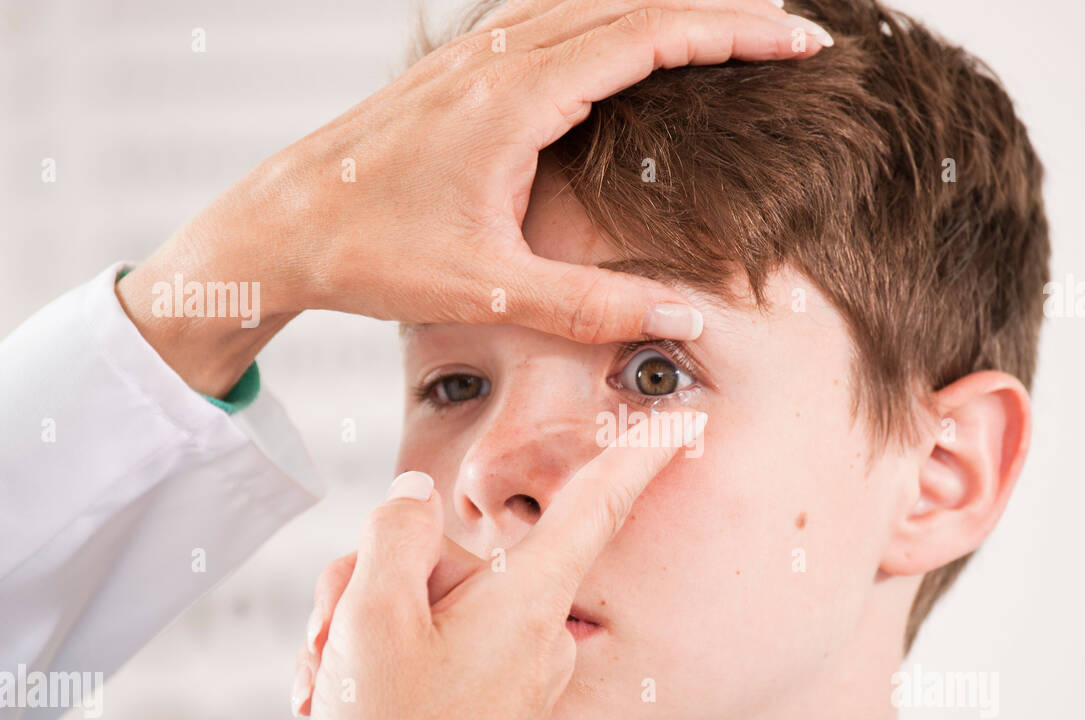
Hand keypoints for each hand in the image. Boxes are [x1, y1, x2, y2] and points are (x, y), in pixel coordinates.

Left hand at [115, 0, 831, 395]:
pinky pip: (551, 15)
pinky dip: (609, 15)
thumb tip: (686, 320)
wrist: (280, 224)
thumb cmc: (373, 254)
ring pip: (591, 1)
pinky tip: (625, 32)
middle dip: (720, 10)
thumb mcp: (491, 289)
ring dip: (665, 7)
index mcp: (517, 98)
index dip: (735, 32)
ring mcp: (475, 53)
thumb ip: (593, 307)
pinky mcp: (459, 68)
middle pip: (633, 2)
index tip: (801, 40)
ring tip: (727, 26)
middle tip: (789, 31)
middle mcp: (499, 56)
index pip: (652, 37)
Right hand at [298, 411, 705, 719]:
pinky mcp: (491, 697)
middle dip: (379, 579)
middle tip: (339, 637)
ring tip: (335, 681)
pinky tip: (344, 696)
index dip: (638, 454)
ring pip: (432, 598)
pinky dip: (386, 660)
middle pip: (456, 555)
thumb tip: (419, 493)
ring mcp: (514, 668)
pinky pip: (440, 644)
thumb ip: (399, 531)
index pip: (596, 505)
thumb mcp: (372, 615)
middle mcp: (535, 631)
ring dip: (367, 627)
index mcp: (525, 602)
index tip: (685, 420)